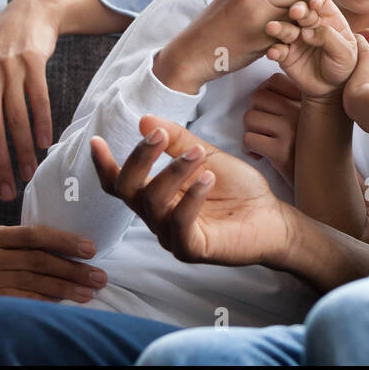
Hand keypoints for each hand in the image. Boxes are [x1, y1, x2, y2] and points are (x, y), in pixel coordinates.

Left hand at [0, 0, 59, 201]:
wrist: (27, 15)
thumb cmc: (2, 57)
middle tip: (8, 192)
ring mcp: (8, 67)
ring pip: (14, 118)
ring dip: (23, 150)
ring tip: (29, 172)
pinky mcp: (32, 59)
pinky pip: (37, 98)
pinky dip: (41, 123)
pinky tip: (45, 142)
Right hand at [0, 225, 105, 316]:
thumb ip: (6, 244)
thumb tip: (46, 250)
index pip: (35, 234)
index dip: (65, 241)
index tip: (91, 248)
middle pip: (38, 260)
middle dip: (73, 269)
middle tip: (100, 277)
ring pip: (30, 282)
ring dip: (63, 289)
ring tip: (89, 294)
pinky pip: (10, 301)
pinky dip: (36, 304)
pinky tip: (56, 308)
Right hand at [90, 115, 292, 266]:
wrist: (272, 217)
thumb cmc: (237, 189)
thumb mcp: (206, 155)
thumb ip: (178, 140)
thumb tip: (145, 120)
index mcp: (156, 195)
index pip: (121, 183)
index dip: (104, 164)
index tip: (96, 140)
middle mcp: (157, 216)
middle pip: (128, 190)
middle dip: (139, 159)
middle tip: (158, 135)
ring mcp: (171, 235)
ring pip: (154, 203)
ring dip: (173, 172)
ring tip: (198, 154)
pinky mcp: (192, 249)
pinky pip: (180, 224)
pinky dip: (191, 197)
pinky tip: (207, 177)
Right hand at [154, 0, 314, 93]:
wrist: (191, 54)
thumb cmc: (215, 31)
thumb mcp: (235, 1)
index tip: (312, 6)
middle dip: (311, 7)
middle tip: (315, 21)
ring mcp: (254, 10)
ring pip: (296, 11)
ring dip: (304, 23)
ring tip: (303, 34)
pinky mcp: (257, 33)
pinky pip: (287, 33)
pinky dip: (293, 39)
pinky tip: (290, 47)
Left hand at [243, 73, 302, 185]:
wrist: (326, 180)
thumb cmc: (311, 148)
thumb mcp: (310, 118)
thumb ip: (291, 100)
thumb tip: (261, 91)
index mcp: (307, 100)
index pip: (274, 80)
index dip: (265, 95)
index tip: (270, 111)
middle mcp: (299, 111)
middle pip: (257, 97)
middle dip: (255, 113)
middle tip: (264, 129)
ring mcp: (290, 131)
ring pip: (249, 117)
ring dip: (251, 132)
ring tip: (264, 143)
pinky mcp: (280, 152)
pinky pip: (249, 139)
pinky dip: (250, 149)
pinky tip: (262, 156)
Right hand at [264, 0, 358, 98]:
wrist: (331, 88)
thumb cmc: (343, 65)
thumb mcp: (345, 52)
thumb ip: (330, 38)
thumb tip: (307, 32)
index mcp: (327, 18)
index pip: (320, 0)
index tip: (313, 2)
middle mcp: (309, 24)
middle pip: (300, 10)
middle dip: (297, 9)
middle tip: (294, 12)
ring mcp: (295, 38)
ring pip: (284, 27)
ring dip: (278, 27)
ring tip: (273, 28)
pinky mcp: (285, 54)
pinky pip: (276, 49)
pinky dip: (273, 50)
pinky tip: (273, 52)